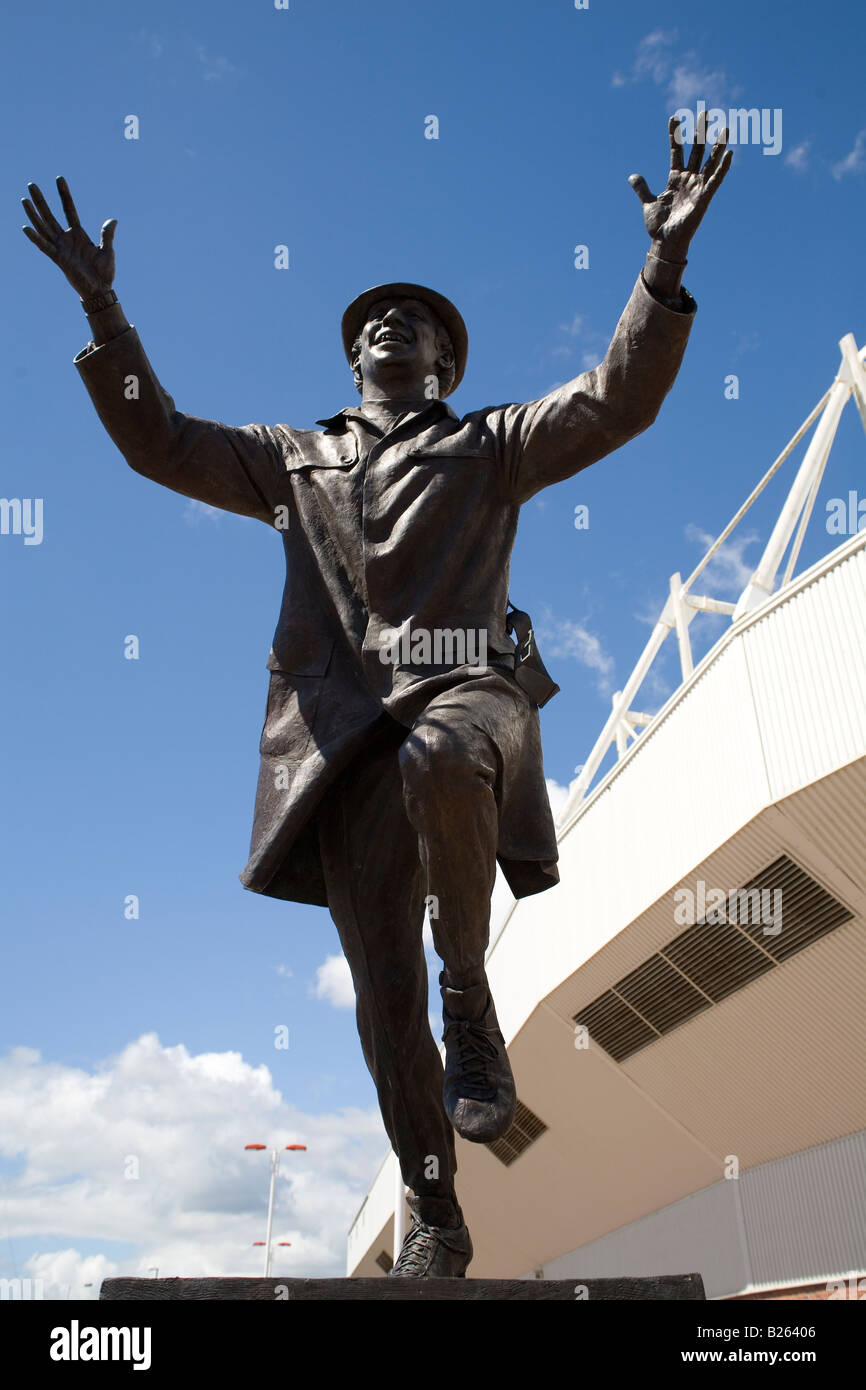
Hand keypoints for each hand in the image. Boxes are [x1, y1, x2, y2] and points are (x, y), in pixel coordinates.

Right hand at [22, 176, 116, 299]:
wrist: (100, 290)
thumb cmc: (104, 273)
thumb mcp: (108, 251)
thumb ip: (107, 235)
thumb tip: (113, 220)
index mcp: (78, 234)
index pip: (69, 209)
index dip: (64, 195)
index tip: (59, 179)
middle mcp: (66, 239)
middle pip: (50, 215)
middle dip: (41, 200)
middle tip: (32, 185)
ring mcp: (61, 248)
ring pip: (43, 227)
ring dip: (34, 214)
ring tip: (25, 200)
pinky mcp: (58, 259)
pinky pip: (44, 246)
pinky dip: (35, 238)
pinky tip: (26, 227)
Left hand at [628, 114, 731, 262]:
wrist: (664, 243)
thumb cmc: (658, 226)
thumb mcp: (648, 203)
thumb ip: (642, 188)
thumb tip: (632, 176)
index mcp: (675, 178)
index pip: (676, 151)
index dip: (675, 135)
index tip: (674, 117)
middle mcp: (689, 179)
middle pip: (696, 151)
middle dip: (700, 132)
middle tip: (704, 112)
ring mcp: (697, 187)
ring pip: (710, 162)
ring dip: (717, 146)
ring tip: (725, 129)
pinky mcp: (704, 198)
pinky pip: (715, 181)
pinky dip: (722, 168)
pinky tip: (730, 154)